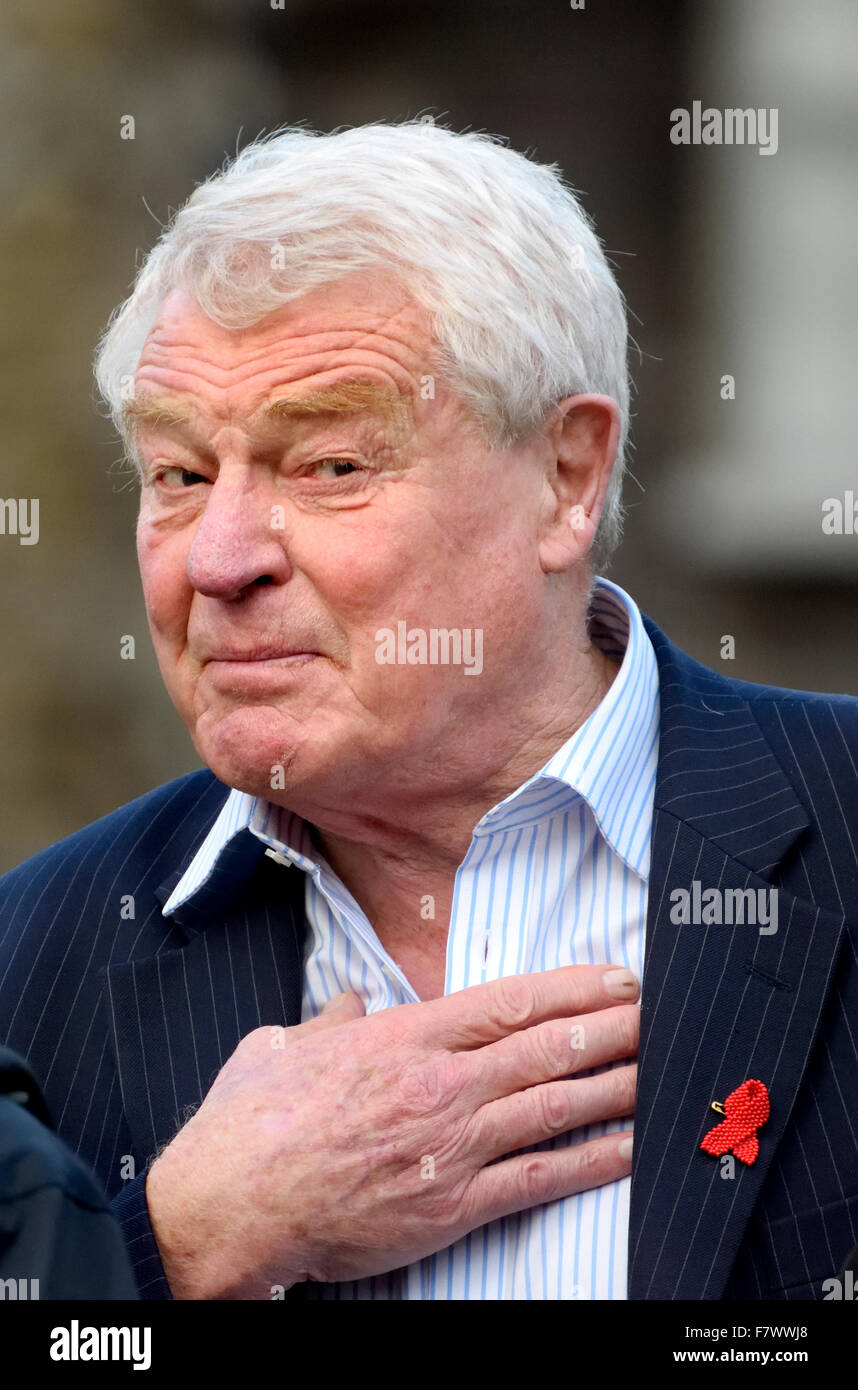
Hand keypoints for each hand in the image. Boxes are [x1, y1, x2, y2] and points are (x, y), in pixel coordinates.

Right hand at [145, 962, 638, 1297]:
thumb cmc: (250, 1123)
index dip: (572, 987)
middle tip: (660, 1012)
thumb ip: (328, 1018)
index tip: (615, 977)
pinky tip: (630, 1148)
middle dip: (612, 1026)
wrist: (230, 1204)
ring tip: (662, 1068)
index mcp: (402, 1036)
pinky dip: (592, 1161)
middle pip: (546, 1046)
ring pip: (554, 1105)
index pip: (507, 1001)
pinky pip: (539, 1178)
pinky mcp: (452, 1205)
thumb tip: (347, 1000)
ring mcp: (451, 1146)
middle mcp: (438, 1084)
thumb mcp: (282, 1045)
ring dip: (617, 1084)